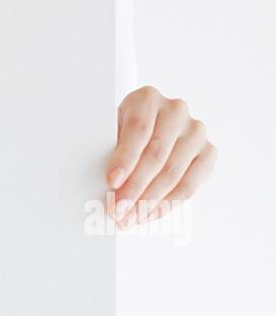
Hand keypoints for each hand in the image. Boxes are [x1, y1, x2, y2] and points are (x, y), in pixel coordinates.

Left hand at [105, 86, 216, 229]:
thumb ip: (109, 149)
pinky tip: (150, 214)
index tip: (111, 182)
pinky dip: (168, 204)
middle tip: (118, 210)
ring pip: (173, 173)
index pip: (138, 130)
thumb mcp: (113, 129)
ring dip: (149, 201)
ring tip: (131, 218)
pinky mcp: (208, 152)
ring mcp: (195, 132)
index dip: (125, 158)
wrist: (151, 124)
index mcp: (148, 98)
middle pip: (155, 155)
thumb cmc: (126, 130)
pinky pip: (190, 185)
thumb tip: (107, 185)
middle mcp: (176, 110)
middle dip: (135, 188)